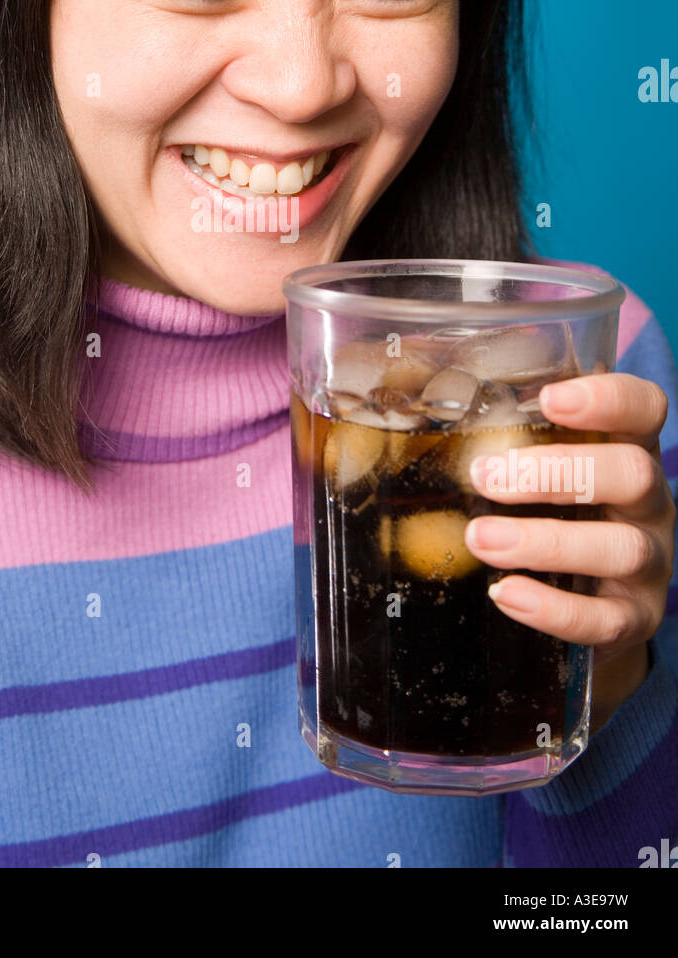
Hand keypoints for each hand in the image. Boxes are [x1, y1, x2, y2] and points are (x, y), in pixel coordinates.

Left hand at [463, 373, 674, 731]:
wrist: (575, 605)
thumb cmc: (534, 511)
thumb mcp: (515, 463)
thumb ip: (461, 424)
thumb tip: (363, 386)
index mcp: (621, 447)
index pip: (643, 407)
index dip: (608, 398)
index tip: (553, 398)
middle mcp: (645, 502)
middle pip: (634, 473)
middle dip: (558, 472)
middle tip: (485, 476)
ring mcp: (646, 564)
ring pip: (621, 548)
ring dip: (546, 542)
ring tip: (479, 539)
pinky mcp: (630, 622)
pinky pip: (605, 620)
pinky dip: (554, 609)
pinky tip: (506, 595)